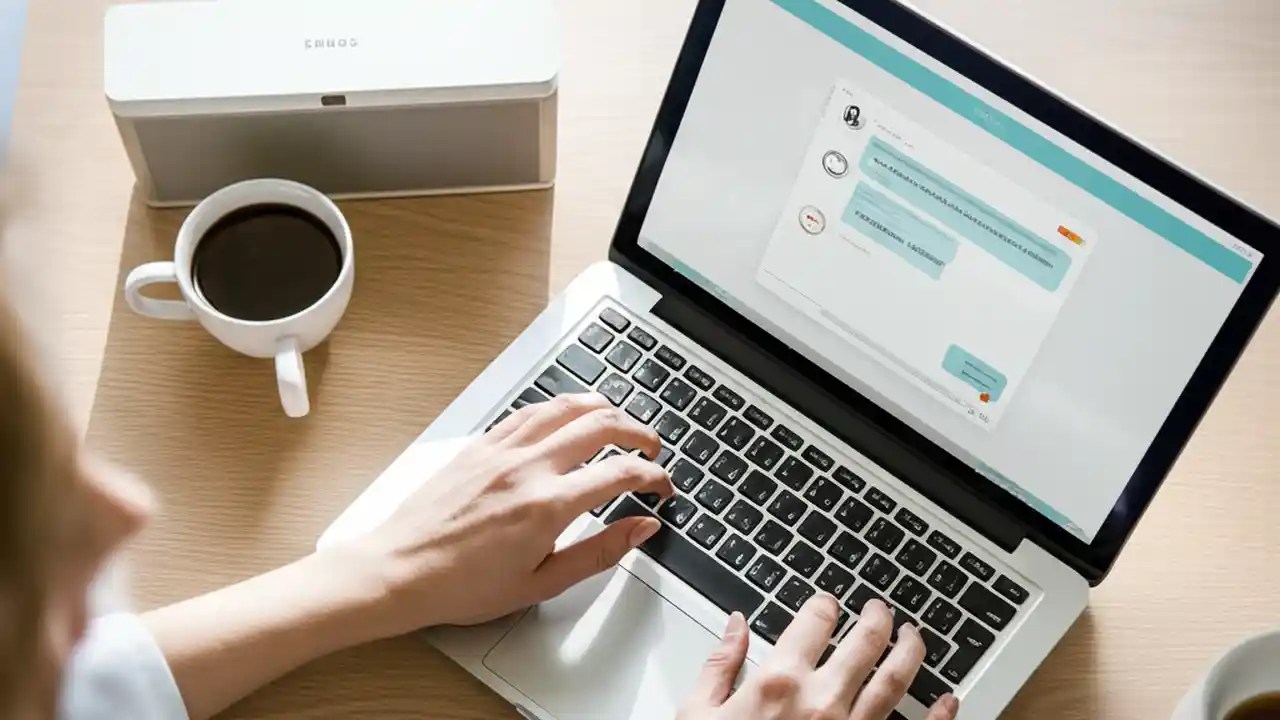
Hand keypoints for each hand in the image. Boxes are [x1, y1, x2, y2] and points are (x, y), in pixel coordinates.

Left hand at [339, 393, 674, 639]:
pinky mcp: (481, 445)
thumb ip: (599, 552)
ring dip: (603, 408)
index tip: (661, 488)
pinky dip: (560, 407)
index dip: (653, 477)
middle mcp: (527, 467)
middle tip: (652, 449)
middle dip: (639, 432)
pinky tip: (569, 415)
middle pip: (601, 425)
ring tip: (620, 422)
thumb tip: (640, 528)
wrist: (400, 571)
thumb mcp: (542, 583)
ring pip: (566, 406)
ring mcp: (502, 450)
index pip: (620, 473)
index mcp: (547, 506)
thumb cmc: (462, 586)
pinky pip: (530, 410)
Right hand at [679, 596, 959, 719]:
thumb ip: (721, 664)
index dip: (826, 603)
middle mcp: (822, 700)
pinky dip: (939, 714)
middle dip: (878, 617)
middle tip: (881, 609)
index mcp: (779, 681)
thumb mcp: (699, 713)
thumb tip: (737, 624)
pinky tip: (948, 700)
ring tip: (914, 636)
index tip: (829, 602)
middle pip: (866, 641)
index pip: (816, 620)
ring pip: (896, 679)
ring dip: (911, 651)